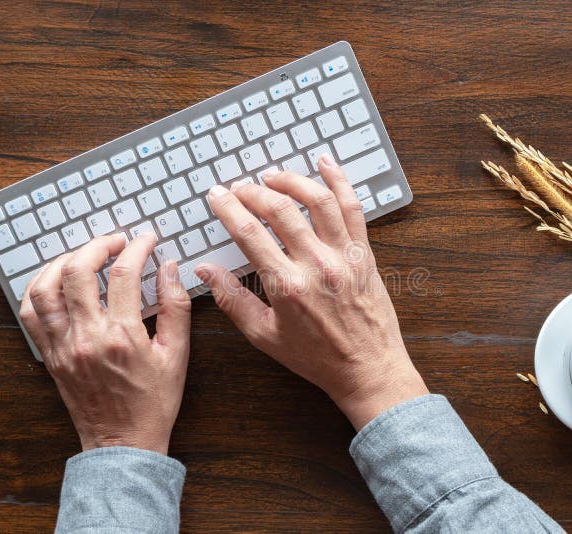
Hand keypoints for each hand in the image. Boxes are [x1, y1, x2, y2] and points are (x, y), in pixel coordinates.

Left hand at [19, 233, 190, 453]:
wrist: (123, 443)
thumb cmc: (153, 402)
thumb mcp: (177, 355)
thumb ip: (176, 307)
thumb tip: (170, 269)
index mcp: (123, 336)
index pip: (124, 274)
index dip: (137, 248)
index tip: (146, 240)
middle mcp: (87, 337)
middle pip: (79, 271)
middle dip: (98, 245)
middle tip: (115, 241)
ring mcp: (63, 346)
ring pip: (45, 287)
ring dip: (64, 261)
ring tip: (84, 256)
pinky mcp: (50, 355)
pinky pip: (30, 312)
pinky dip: (39, 288)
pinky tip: (57, 280)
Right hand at [196, 155, 426, 429]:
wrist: (368, 369)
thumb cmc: (316, 357)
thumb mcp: (264, 336)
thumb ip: (232, 299)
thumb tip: (204, 270)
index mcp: (287, 286)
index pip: (250, 234)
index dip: (229, 208)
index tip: (217, 195)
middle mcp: (317, 265)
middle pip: (280, 210)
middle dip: (254, 192)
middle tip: (239, 187)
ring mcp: (344, 256)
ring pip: (318, 201)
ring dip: (291, 180)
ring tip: (272, 175)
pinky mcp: (364, 253)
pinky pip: (353, 208)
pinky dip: (339, 181)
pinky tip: (324, 163)